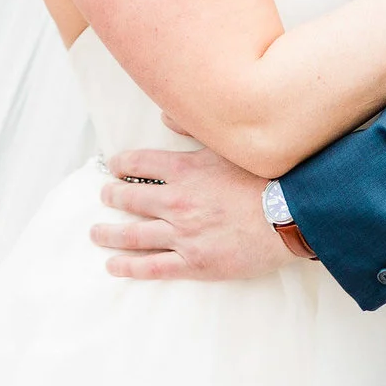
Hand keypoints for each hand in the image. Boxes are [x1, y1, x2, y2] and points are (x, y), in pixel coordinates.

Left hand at [91, 148, 287, 280]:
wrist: (289, 215)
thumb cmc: (264, 177)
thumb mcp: (228, 145)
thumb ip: (193, 129)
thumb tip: (165, 117)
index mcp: (183, 170)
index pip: (138, 164)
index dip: (120, 165)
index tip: (113, 167)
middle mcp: (176, 202)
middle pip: (129, 198)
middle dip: (111, 196)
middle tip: (103, 196)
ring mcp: (182, 234)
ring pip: (134, 235)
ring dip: (110, 234)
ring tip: (96, 233)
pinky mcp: (194, 262)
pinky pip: (153, 267)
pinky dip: (129, 267)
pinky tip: (113, 265)